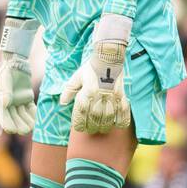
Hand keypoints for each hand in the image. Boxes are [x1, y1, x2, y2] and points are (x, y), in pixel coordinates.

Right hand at [0, 51, 34, 133]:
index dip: (6, 123)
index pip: (2, 114)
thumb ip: (6, 91)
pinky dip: (33, 115)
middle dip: (18, 124)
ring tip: (32, 128)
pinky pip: (30, 109)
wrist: (17, 62)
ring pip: (22, 114)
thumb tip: (6, 103)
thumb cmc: (8, 71)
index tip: (11, 130)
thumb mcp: (5, 80)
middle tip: (25, 131)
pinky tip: (38, 121)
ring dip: (27, 121)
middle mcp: (8, 103)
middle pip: (13, 117)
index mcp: (0, 100)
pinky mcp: (27, 99)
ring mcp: (18, 101)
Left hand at [61, 13, 131, 134]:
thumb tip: (62, 102)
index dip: (79, 123)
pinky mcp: (121, 95)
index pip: (81, 113)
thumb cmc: (91, 68)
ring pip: (108, 118)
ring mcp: (111, 96)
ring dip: (104, 126)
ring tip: (101, 129)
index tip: (78, 127)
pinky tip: (117, 125)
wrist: (108, 57)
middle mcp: (98, 96)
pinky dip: (122, 120)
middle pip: (94, 118)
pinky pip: (123, 111)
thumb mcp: (77, 77)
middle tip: (90, 130)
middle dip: (91, 127)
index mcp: (86, 92)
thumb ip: (69, 90)